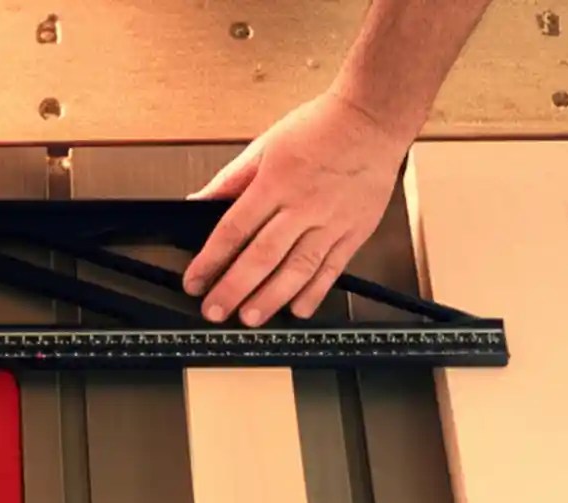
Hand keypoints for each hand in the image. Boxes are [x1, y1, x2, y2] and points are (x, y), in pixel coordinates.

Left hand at [182, 90, 411, 324]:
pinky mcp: (355, 231)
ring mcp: (332, 221)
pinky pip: (333, 268)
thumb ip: (230, 180)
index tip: (195, 281)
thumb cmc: (319, 128)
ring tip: (250, 318)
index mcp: (275, 182)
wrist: (372, 119)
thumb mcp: (265, 145)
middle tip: (215, 311)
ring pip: (297, 269)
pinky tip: (298, 309)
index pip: (234, 229)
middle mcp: (303, 205)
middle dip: (235, 288)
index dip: (210, 260)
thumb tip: (197, 201)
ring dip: (271, 298)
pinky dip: (314, 292)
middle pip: (262, 256)